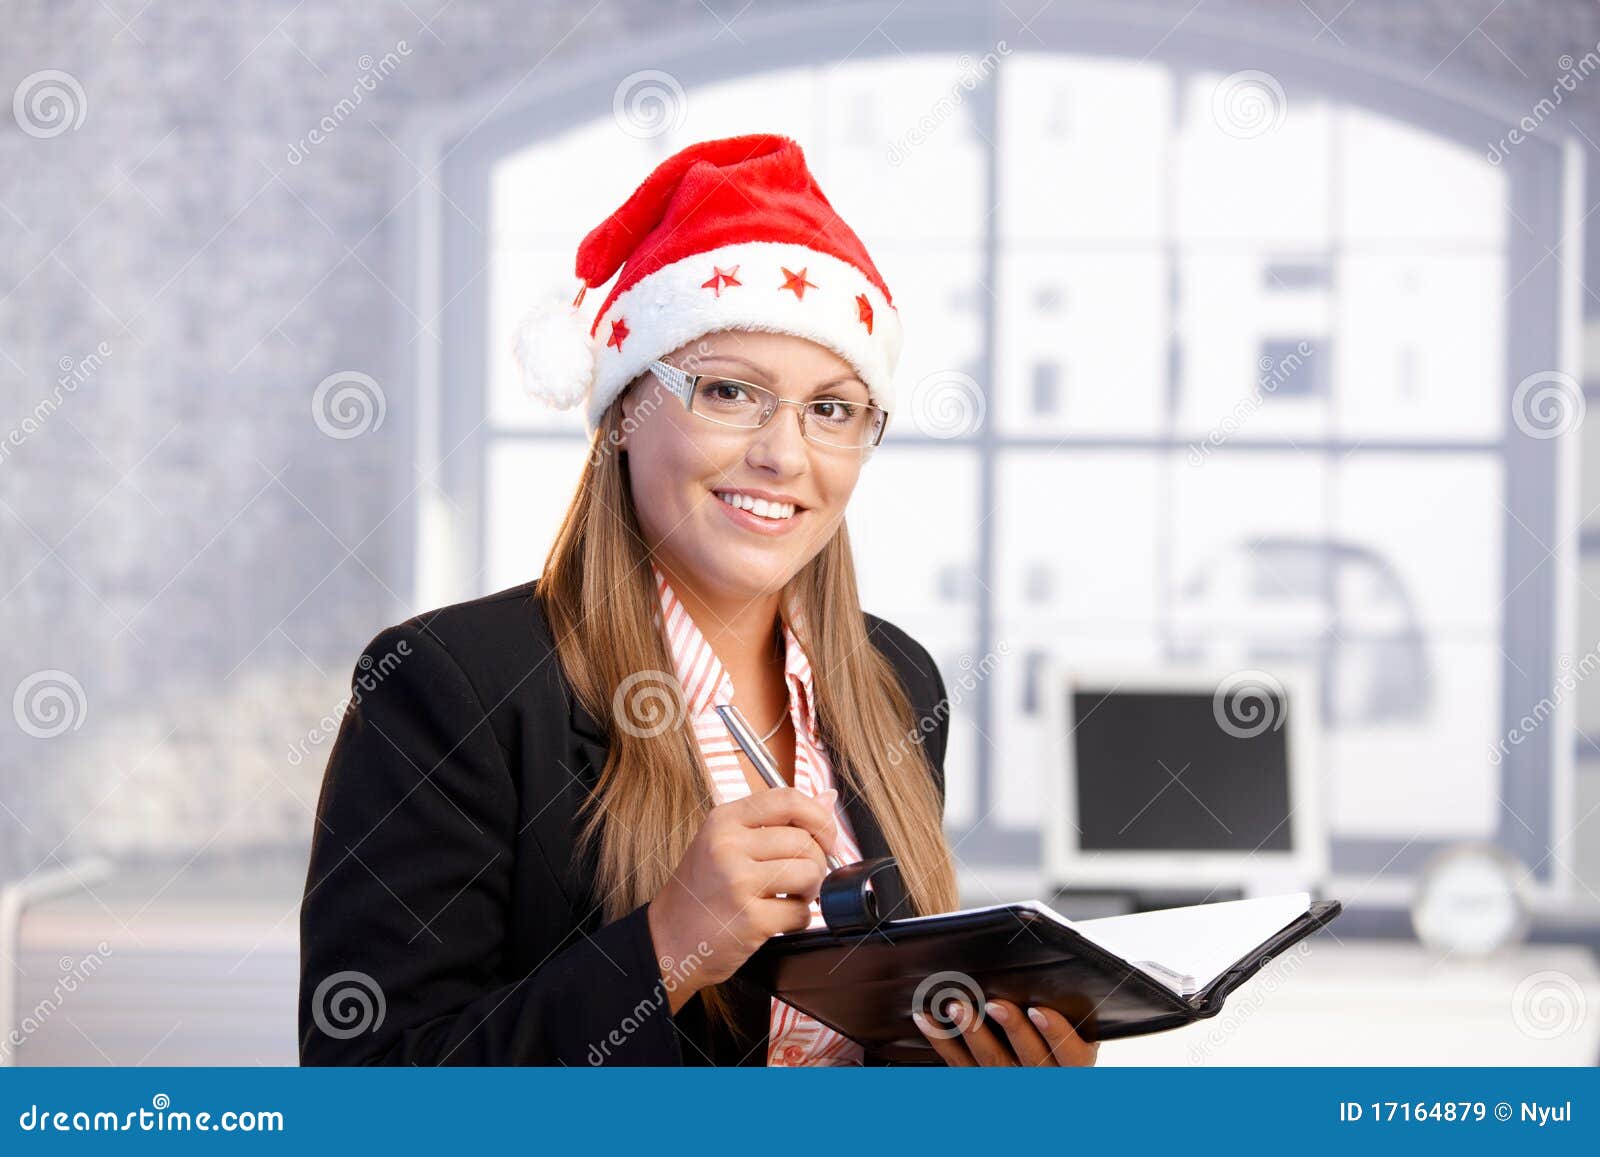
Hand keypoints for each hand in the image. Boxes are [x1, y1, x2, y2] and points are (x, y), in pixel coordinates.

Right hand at [647, 786, 840, 1012]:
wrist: (666, 941)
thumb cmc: (700, 892)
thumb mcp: (726, 843)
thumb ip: (776, 820)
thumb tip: (827, 799)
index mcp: (724, 820)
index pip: (788, 800)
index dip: (819, 818)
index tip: (827, 838)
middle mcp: (728, 846)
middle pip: (804, 841)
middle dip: (816, 863)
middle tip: (801, 879)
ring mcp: (737, 882)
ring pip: (809, 873)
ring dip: (810, 890)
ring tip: (789, 897)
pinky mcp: (750, 919)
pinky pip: (801, 913)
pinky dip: (798, 919)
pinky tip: (777, 919)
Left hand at [913, 997, 1098, 1065]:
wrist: (1028, 1058)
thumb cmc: (1055, 1024)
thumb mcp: (1073, 1019)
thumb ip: (1066, 1002)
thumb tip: (1050, 960)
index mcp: (1074, 1062)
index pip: (1073, 1055)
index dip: (1057, 1035)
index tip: (1039, 1010)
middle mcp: (1043, 1077)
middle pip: (1030, 1060)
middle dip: (1012, 1029)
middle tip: (994, 1004)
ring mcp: (1010, 1083)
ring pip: (992, 1063)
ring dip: (973, 1032)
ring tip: (956, 1006)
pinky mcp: (977, 1080)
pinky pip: (958, 1065)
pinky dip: (941, 1041)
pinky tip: (925, 1018)